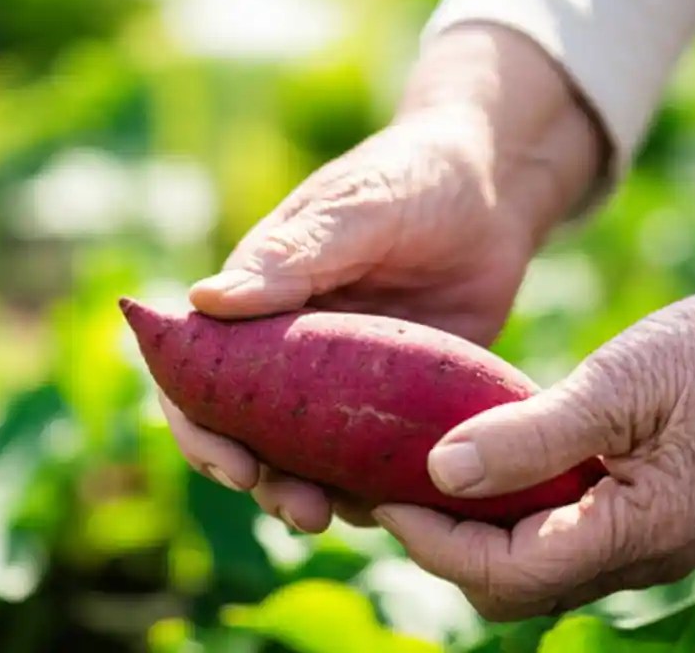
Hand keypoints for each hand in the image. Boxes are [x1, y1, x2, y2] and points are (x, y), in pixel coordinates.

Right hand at [158, 23, 607, 532]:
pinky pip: (374, 457)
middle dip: (263, 480)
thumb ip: (291, 256)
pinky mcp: (396, 403)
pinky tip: (399, 506)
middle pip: (249, 432)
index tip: (234, 466)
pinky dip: (375, 486)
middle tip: (304, 511)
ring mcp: (343, 383)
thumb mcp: (355, 210)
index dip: (200, 426)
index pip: (198, 373)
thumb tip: (203, 301)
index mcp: (256, 302)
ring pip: (308, 457)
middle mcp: (289, 350)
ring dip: (314, 494)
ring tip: (342, 517)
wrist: (496, 192)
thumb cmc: (413, 178)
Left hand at [371, 285, 694, 619]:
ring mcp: (648, 543)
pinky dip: (516, 513)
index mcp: (636, 532)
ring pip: (536, 568)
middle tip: (397, 488)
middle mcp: (640, 556)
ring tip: (426, 474)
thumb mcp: (623, 383)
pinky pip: (564, 538)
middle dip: (446, 548)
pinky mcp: (650, 519)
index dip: (434, 542)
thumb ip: (532, 435)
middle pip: (513, 587)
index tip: (383, 495)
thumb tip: (441, 471)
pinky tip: (491, 462)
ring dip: (477, 533)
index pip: (506, 572)